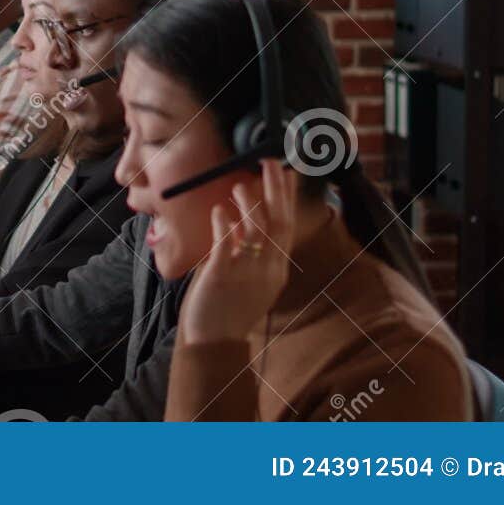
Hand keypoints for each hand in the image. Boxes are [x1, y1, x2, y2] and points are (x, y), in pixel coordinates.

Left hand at [177, 159, 298, 345]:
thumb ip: (255, 254)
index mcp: (276, 269)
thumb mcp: (254, 281)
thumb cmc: (231, 308)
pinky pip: (226, 245)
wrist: (216, 342)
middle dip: (275, 190)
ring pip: (254, 230)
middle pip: (277, 222)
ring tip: (240, 185)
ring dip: (248, 204)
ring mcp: (246, 272)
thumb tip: (247, 223)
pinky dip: (224, 225)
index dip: (287, 198)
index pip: (287, 226)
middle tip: (270, 162)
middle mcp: (267, 269)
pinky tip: (219, 210)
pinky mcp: (222, 276)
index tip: (287, 172)